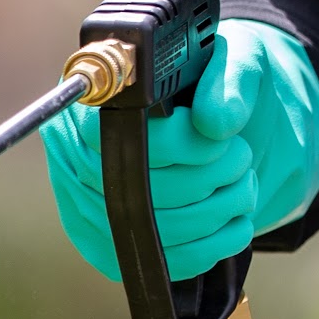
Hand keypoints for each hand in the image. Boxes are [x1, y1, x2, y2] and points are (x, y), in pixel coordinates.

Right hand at [41, 19, 318, 282]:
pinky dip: (210, 246)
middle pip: (139, 187)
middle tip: (243, 159)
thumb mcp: (236, 58)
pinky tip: (236, 223)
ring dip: (218, 211)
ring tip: (245, 186)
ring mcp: (84, 204)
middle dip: (210, 177)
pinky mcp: (107, 245)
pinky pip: (157, 260)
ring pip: (152, 229)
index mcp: (93, 97)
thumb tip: (217, 124)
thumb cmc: (219, 83)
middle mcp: (73, 151)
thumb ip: (231, 79)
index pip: (122, 134)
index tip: (223, 139)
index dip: (181, 143)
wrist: (220, 122)